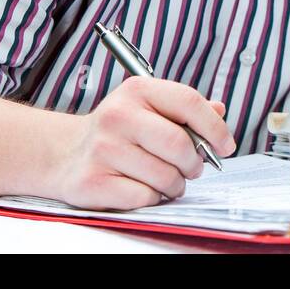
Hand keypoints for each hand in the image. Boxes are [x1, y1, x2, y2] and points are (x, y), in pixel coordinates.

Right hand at [52, 76, 235, 209]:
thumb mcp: (148, 107)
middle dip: (194, 163)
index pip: (189, 102)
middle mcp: (118, 115)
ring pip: (165, 176)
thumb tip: (219, 111)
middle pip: (179, 144)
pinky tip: (141, 187)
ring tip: (164, 179)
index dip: (215, 127)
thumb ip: (185, 109)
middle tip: (192, 168)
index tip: (225, 145)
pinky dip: (151, 198)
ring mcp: (102, 149)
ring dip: (174, 184)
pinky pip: (144, 197)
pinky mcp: (92, 181)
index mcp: (137, 90)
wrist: (64, 152)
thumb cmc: (117, 131)